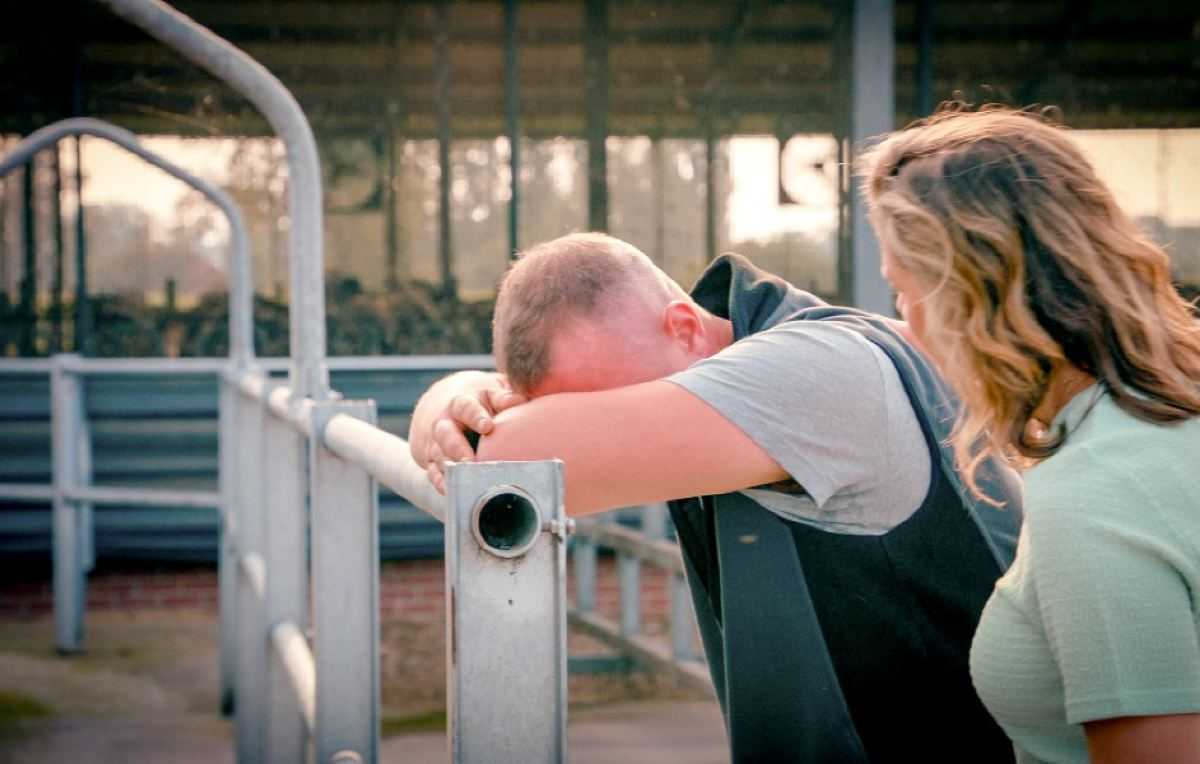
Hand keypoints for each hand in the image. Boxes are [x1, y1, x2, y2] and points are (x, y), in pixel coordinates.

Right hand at [408, 372, 526, 493]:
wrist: (443, 410)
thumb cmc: (477, 403)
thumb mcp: (489, 394)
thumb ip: (503, 397)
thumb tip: (518, 400)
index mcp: (459, 404)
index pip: (465, 408)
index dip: (475, 416)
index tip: (488, 426)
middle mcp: (443, 424)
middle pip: (446, 435)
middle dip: (457, 448)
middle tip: (470, 460)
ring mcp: (435, 444)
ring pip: (439, 458)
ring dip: (452, 470)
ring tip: (469, 481)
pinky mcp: (432, 462)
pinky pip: (434, 475)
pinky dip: (443, 484)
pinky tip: (454, 493)